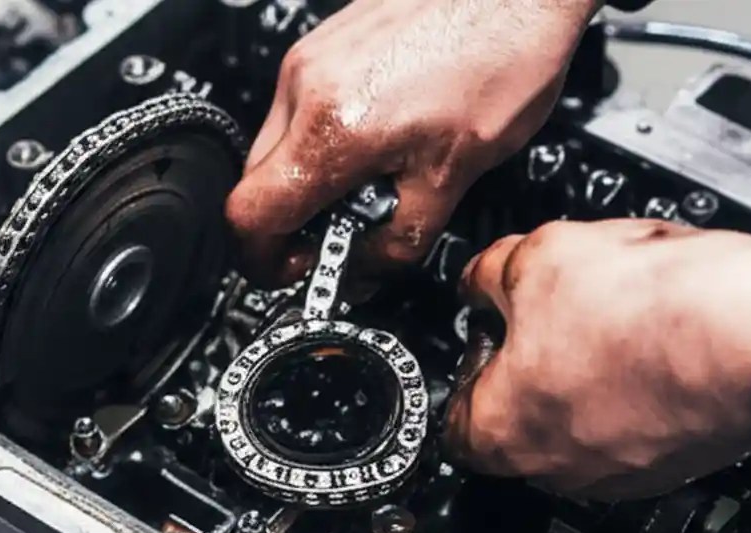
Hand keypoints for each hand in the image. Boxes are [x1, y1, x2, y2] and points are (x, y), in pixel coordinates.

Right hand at [225, 0, 602, 286]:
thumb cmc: (501, 57)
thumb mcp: (457, 177)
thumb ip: (400, 239)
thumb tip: (366, 269)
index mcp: (332, 130)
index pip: (250, 216)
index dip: (265, 260)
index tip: (296, 270)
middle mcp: (306, 88)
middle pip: (255, 185)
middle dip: (293, 222)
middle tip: (344, 233)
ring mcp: (310, 59)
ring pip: (276, 146)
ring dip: (310, 179)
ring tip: (373, 181)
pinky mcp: (324, 44)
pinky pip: (299, 110)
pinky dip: (324, 141)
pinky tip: (379, 140)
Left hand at [444, 219, 750, 499]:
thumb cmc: (648, 309)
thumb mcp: (537, 257)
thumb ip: (489, 274)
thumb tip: (482, 278)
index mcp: (501, 431)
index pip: (448, 420)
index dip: (465, 364)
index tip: (482, 333)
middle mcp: (558, 469)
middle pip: (519, 421)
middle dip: (529, 365)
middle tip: (549, 312)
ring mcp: (623, 473)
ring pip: (581, 421)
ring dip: (588, 371)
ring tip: (612, 313)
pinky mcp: (676, 462)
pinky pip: (636, 423)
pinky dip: (638, 383)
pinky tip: (655, 333)